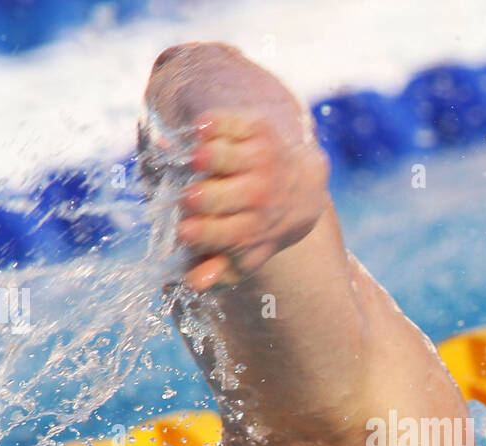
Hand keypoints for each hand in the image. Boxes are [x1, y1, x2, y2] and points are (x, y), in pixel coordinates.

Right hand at [175, 111, 329, 290]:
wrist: (301, 189)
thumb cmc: (256, 225)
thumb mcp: (242, 254)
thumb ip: (215, 269)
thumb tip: (194, 283)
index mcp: (254, 231)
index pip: (227, 234)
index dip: (202, 233)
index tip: (184, 230)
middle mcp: (262, 197)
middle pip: (222, 197)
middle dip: (203, 198)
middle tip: (189, 197)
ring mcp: (263, 161)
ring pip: (225, 157)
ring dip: (209, 158)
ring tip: (196, 162)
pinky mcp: (260, 131)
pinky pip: (231, 123)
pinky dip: (215, 124)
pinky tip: (203, 130)